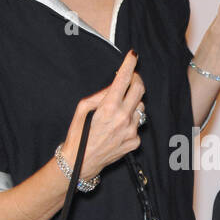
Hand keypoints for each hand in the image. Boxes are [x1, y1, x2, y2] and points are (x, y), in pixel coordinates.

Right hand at [63, 51, 144, 180]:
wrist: (80, 164)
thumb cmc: (78, 135)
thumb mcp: (82, 109)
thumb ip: (100, 95)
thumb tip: (114, 87)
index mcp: (109, 107)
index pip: (124, 79)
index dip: (130, 64)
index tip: (133, 56)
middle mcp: (123, 118)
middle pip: (140, 90)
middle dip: (136, 80)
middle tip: (130, 79)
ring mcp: (131, 131)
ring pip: (141, 107)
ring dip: (133, 104)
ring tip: (119, 110)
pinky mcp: (134, 142)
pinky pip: (137, 124)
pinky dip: (131, 122)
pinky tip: (118, 128)